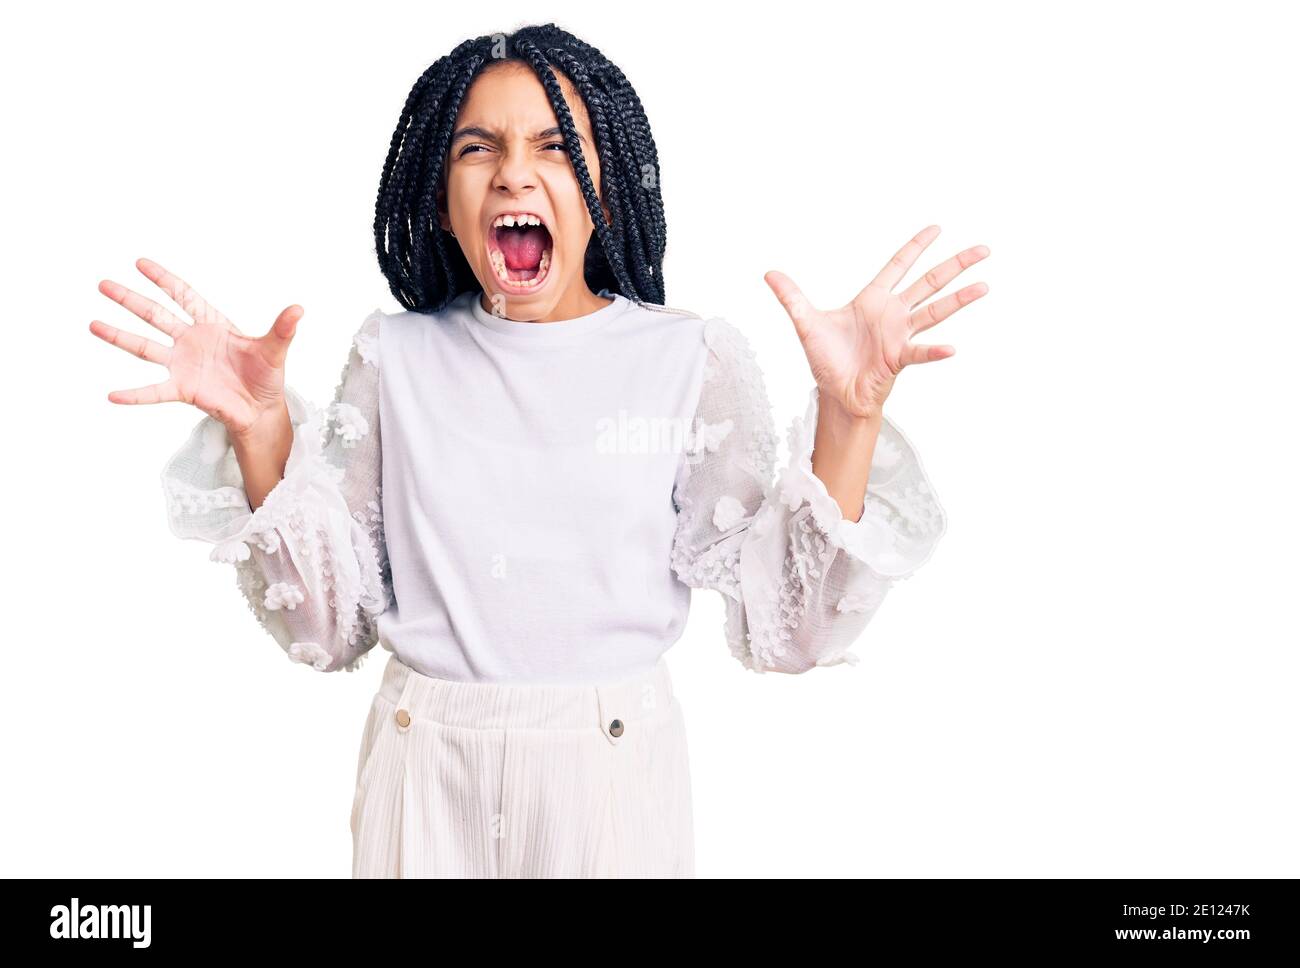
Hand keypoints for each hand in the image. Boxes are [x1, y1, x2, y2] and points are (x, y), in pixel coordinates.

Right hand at [90, 258, 304, 437]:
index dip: (164, 280)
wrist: (262, 409)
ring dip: (120, 337)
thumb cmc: (266, 377)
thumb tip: (299, 309)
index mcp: (212, 325)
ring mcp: (184, 365)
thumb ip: (282, 330)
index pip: (184, 296)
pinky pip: (155, 392)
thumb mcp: (275, 350)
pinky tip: (113, 396)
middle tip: (103, 284)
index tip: (141, 262)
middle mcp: (191, 341)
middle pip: (156, 316)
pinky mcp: (184, 390)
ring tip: (93, 325)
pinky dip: (135, 394)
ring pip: (146, 348)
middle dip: (130, 300)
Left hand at [764, 224, 989, 419]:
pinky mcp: (899, 358)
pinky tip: (950, 349)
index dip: (916, 247)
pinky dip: (934, 352)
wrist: (835, 393)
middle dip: (955, 265)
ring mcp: (900, 335)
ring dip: (959, 299)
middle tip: (984, 249)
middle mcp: (893, 314)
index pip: (899, 265)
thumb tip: (769, 273)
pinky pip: (919, 352)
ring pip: (935, 311)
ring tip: (984, 286)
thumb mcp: (806, 323)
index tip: (937, 228)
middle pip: (929, 282)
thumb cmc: (827, 360)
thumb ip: (792, 297)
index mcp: (873, 299)